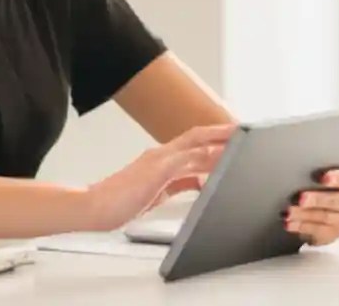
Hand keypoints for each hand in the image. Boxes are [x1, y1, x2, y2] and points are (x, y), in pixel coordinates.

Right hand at [84, 123, 236, 230]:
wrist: (93, 207)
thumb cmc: (120, 203)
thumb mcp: (157, 192)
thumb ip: (179, 184)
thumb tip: (200, 181)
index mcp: (160, 159)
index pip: (193, 143)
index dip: (214, 138)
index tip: (234, 138)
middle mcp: (160, 154)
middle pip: (198, 137)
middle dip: (221, 133)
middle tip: (244, 130)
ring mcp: (157, 160)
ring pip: (195, 144)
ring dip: (218, 142)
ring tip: (240, 139)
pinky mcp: (155, 171)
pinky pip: (185, 160)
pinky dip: (203, 156)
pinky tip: (218, 157)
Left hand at [283, 168, 338, 245]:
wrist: (320, 207)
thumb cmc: (319, 185)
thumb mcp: (318, 176)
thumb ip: (314, 173)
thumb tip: (297, 171)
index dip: (338, 179)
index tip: (323, 178)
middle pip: (338, 201)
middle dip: (318, 200)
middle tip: (301, 198)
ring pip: (326, 217)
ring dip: (305, 214)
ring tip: (289, 212)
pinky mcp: (334, 233)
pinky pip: (319, 231)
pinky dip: (303, 227)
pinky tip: (290, 224)